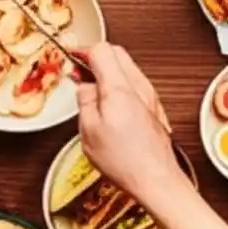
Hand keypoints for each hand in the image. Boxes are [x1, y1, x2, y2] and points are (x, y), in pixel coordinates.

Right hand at [75, 43, 184, 201]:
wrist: (156, 178)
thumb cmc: (126, 161)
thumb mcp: (89, 131)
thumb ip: (84, 101)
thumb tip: (83, 86)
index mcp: (119, 88)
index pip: (101, 50)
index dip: (82, 51)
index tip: (71, 58)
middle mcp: (139, 87)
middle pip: (117, 52)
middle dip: (96, 56)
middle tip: (79, 70)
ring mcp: (150, 96)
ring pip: (128, 66)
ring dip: (109, 69)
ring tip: (92, 88)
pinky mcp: (154, 107)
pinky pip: (136, 83)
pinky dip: (120, 82)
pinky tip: (109, 101)